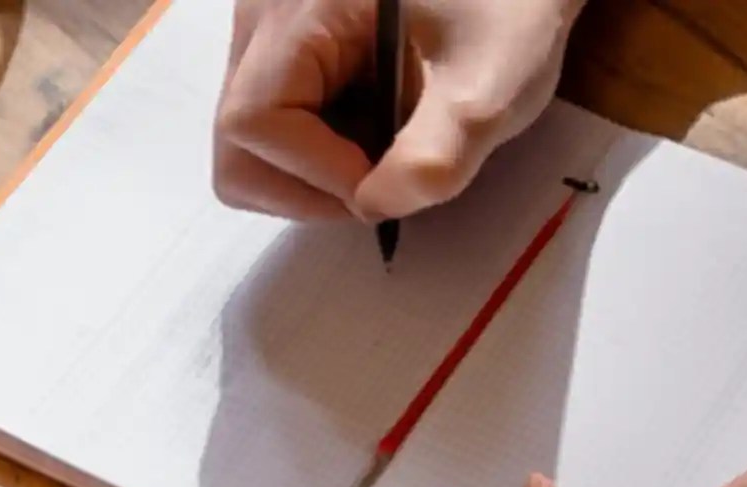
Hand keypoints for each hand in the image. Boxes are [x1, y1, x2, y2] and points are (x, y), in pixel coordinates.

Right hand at [214, 0, 582, 219]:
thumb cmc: (510, 4)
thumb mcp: (493, 78)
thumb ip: (437, 151)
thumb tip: (373, 206)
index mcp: (298, 9)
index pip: (254, 121)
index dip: (316, 174)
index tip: (388, 181)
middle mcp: (262, 17)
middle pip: (236, 144)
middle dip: (306, 187)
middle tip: (381, 183)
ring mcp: (266, 34)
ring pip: (251, 144)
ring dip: (318, 172)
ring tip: (390, 147)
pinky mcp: (284, 49)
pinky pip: (277, 125)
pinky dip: (324, 148)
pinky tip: (382, 124)